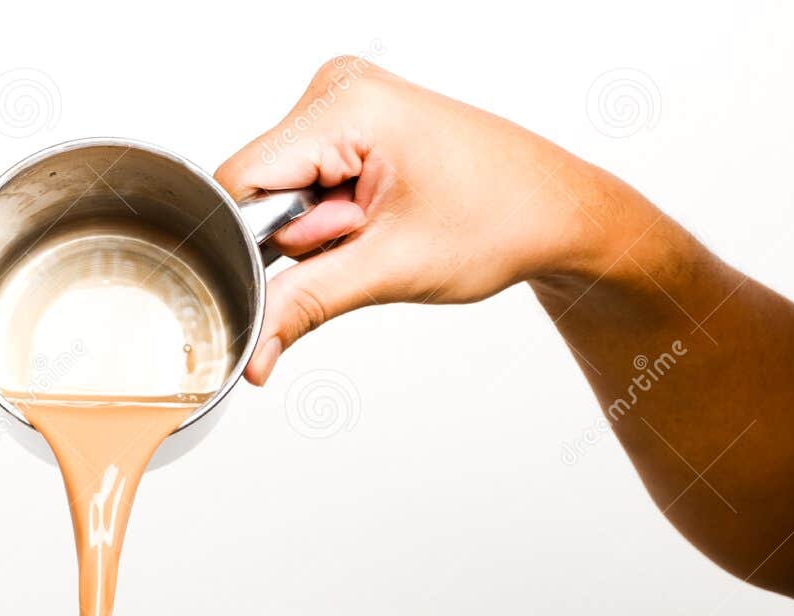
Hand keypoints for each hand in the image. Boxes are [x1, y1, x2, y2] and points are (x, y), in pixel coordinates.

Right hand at [216, 58, 640, 381]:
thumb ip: (304, 305)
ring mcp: (342, 103)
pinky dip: (330, 219)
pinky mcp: (350, 125)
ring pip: (278, 194)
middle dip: (298, 238)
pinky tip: (376, 218)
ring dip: (318, 233)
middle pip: (258, 188)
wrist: (553, 209)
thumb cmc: (500, 219)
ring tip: (380, 229)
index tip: (283, 282)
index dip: (247, 244)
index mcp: (346, 104)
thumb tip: (250, 348)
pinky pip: (303, 186)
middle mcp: (337, 89)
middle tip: (365, 241)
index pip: (240, 182)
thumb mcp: (391, 270)